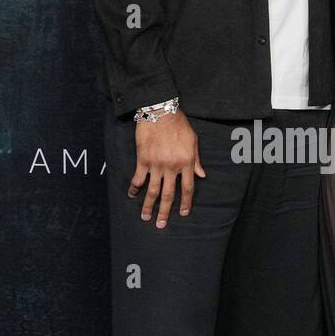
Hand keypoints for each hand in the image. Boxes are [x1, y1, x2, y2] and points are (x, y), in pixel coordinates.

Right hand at [129, 110, 204, 226]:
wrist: (160, 111)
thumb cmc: (178, 124)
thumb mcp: (193, 141)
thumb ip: (196, 160)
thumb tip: (202, 175)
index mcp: (186, 162)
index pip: (188, 188)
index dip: (186, 202)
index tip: (183, 213)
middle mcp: (171, 167)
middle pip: (168, 194)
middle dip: (164, 211)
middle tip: (160, 225)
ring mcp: (156, 164)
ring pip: (152, 190)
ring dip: (148, 205)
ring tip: (145, 217)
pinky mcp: (143, 159)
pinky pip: (138, 178)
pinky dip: (134, 188)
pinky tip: (131, 195)